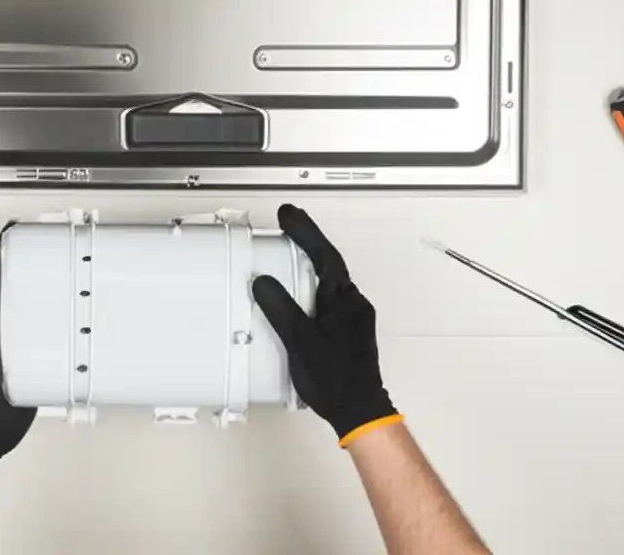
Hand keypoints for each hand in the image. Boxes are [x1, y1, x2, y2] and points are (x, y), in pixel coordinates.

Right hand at [252, 204, 399, 446]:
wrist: (359, 408)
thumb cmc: (334, 378)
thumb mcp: (299, 340)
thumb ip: (281, 308)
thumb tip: (264, 283)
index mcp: (341, 300)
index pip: (324, 254)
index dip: (306, 231)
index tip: (287, 215)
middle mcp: (352, 303)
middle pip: (330, 262)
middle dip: (308, 240)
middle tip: (287, 225)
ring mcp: (354, 316)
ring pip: (331, 280)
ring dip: (313, 262)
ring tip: (291, 251)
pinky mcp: (351, 330)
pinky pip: (332, 297)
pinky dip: (315, 285)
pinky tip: (303, 294)